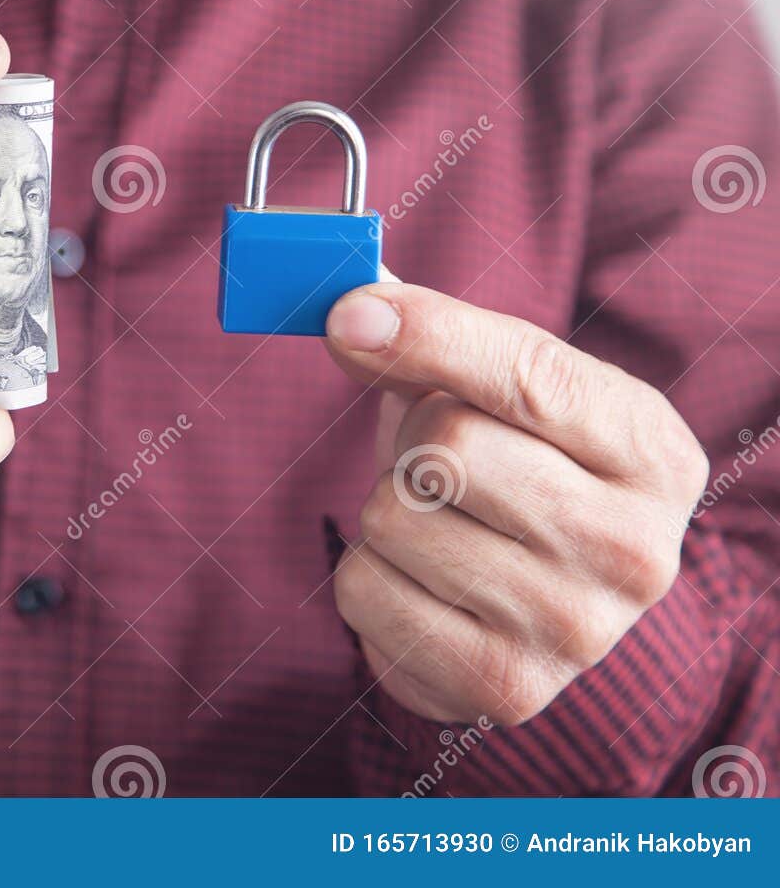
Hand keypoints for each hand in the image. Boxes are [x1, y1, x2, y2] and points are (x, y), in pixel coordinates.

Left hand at [323, 284, 708, 724]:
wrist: (546, 601)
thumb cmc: (521, 467)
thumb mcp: (510, 391)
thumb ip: (441, 340)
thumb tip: (354, 316)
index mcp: (654, 454)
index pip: (527, 375)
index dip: (426, 334)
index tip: (349, 316)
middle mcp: (635, 552)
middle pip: (448, 448)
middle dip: (414, 441)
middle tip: (442, 465)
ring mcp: (573, 630)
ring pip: (394, 519)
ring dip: (387, 509)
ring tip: (440, 525)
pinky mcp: (500, 687)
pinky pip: (363, 591)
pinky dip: (368, 575)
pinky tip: (422, 583)